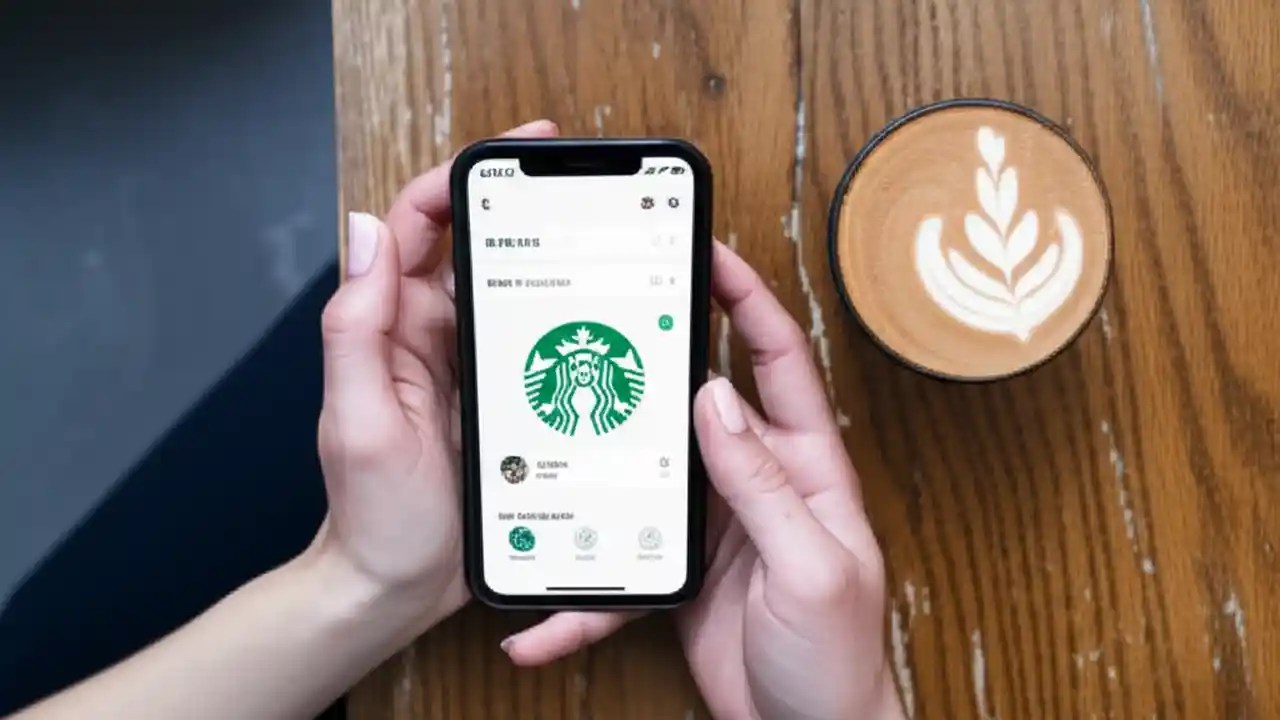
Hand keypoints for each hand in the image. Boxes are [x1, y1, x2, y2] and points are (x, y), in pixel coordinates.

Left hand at [309, 120, 558, 632]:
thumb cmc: (373, 515)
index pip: (419, 223)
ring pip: (510, 288)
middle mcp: (429, 333)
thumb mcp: (360, 421)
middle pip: (475, 243)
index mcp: (392, 325)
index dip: (465, 176)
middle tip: (578, 181)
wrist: (397, 587)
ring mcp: (468, 363)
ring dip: (549, 257)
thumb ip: (356, 329)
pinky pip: (532, 341)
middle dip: (522, 201)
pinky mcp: (498, 396)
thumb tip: (367, 230)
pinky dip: (561, 318)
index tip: (520, 150)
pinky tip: (599, 315)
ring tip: (602, 236)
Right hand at [503, 243, 902, 719]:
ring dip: (600, 473)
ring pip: (644, 477)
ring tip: (550, 450)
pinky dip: (583, 594)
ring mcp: (715, 524)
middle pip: (699, 400)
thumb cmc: (838, 657)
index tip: (707, 252)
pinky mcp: (678, 570)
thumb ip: (764, 482)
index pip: (778, 360)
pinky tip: (547, 617)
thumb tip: (716, 396)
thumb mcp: (810, 564)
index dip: (746, 299)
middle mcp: (758, 482)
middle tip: (603, 323)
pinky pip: (620, 568)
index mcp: (807, 467)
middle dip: (653, 361)